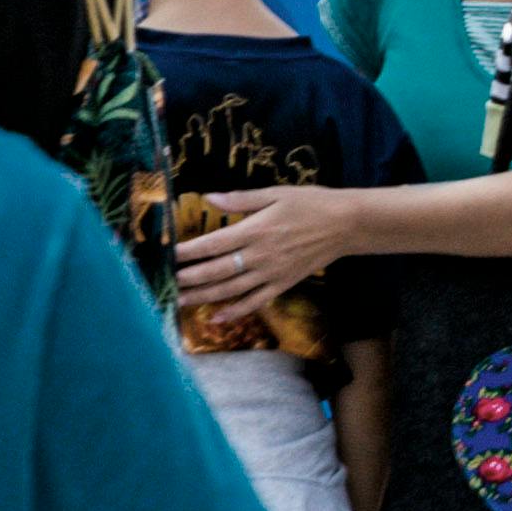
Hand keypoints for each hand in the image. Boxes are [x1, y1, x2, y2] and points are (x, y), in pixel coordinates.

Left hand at [174, 183, 361, 319]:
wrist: (347, 224)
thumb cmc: (311, 203)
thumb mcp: (276, 193)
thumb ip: (240, 199)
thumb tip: (208, 197)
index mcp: (255, 230)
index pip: (212, 244)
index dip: (186, 251)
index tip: (166, 255)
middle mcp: (259, 255)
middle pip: (215, 270)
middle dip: (187, 278)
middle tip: (164, 283)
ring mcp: (271, 273)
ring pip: (230, 289)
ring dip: (203, 297)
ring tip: (179, 301)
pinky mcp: (283, 284)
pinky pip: (255, 302)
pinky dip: (235, 312)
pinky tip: (216, 318)